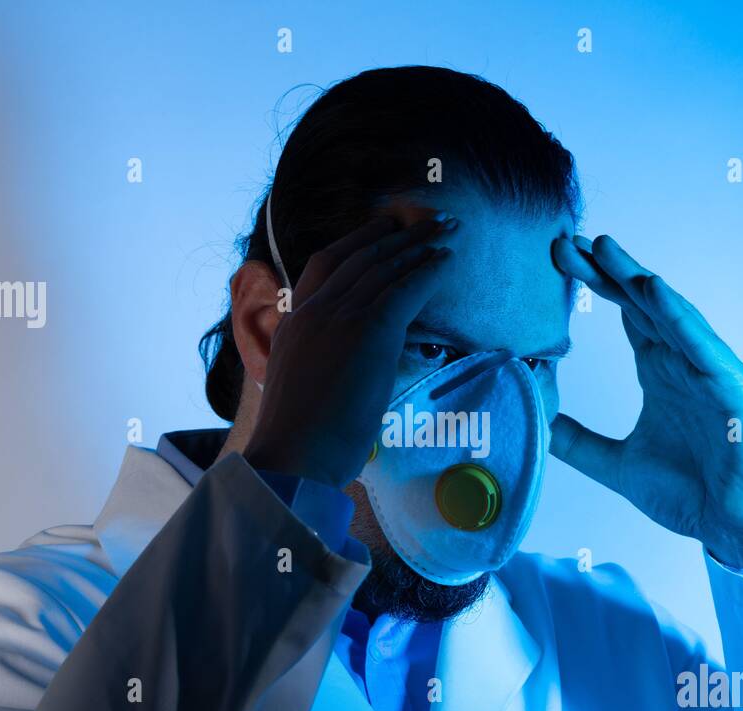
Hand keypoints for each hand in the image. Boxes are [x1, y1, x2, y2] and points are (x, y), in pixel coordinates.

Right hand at [243, 213, 457, 488]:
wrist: (294, 456)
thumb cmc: (300, 443)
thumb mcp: (302, 389)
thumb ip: (321, 366)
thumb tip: (347, 371)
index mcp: (294, 324)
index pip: (325, 265)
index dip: (356, 243)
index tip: (381, 229)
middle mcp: (314, 311)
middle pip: (359, 257)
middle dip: (396, 235)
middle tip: (427, 222)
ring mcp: (339, 316)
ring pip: (384, 267)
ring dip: (419, 246)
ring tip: (446, 231)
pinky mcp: (368, 329)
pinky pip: (406, 288)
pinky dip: (429, 271)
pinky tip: (448, 262)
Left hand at [550, 234, 742, 566]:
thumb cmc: (695, 495)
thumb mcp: (618, 466)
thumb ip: (578, 443)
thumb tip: (538, 423)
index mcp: (661, 374)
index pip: (625, 316)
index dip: (594, 285)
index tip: (558, 258)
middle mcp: (684, 364)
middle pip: (641, 305)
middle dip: (605, 271)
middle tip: (565, 241)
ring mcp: (710, 373)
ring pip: (670, 315)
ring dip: (637, 279)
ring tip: (603, 248)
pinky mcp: (733, 390)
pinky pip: (703, 346)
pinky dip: (677, 317)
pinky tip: (651, 291)